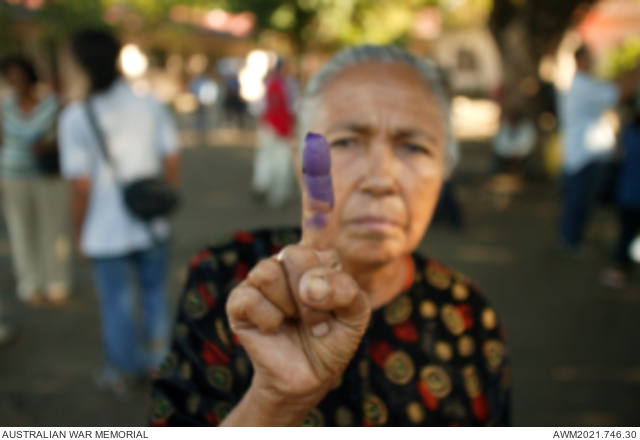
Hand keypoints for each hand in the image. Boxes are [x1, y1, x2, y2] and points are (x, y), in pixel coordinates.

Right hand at [225, 133, 370, 424]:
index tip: (315, 145)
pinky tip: (273, 329)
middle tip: (319, 316)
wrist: (310, 374)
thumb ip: (343, 289)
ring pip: (275, 273)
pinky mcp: (241, 302)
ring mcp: (263, 280)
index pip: (316, 218)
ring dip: (296, 310)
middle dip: (316, 293)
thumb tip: (307, 284)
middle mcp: (289, 262)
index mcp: (318, 259)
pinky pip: (254, 298)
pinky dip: (270, 320)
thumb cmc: (334, 337)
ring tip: (298, 323)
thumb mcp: (356, 312)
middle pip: (299, 253)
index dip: (315, 184)